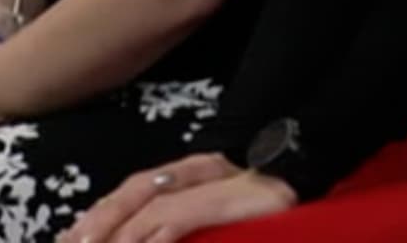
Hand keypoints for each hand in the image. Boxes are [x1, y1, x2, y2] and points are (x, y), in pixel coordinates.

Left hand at [69, 166, 291, 242]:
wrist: (332, 187)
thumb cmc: (288, 216)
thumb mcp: (233, 222)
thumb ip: (198, 226)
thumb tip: (156, 235)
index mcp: (204, 173)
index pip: (141, 189)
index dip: (105, 212)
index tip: (74, 236)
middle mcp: (209, 170)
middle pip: (138, 190)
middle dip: (99, 221)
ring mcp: (226, 182)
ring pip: (152, 203)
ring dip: (116, 231)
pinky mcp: (241, 199)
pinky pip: (180, 215)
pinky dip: (153, 234)